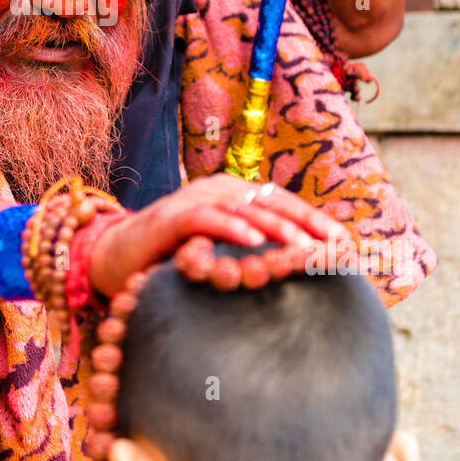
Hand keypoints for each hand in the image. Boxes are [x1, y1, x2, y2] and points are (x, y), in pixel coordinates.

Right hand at [89, 175, 351, 295]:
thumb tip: (301, 270)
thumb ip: (252, 254)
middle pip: (270, 202)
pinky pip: (205, 218)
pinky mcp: (170, 217)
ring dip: (276, 228)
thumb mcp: (220, 253)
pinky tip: (253, 242)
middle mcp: (218, 190)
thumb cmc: (172, 258)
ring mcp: (193, 200)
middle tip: (332, 249)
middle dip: (305, 225)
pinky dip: (230, 227)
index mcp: (234, 194)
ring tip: (302, 247)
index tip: (345, 244)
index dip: (314, 220)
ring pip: (244, 209)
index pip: (283, 203)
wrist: (114, 257)